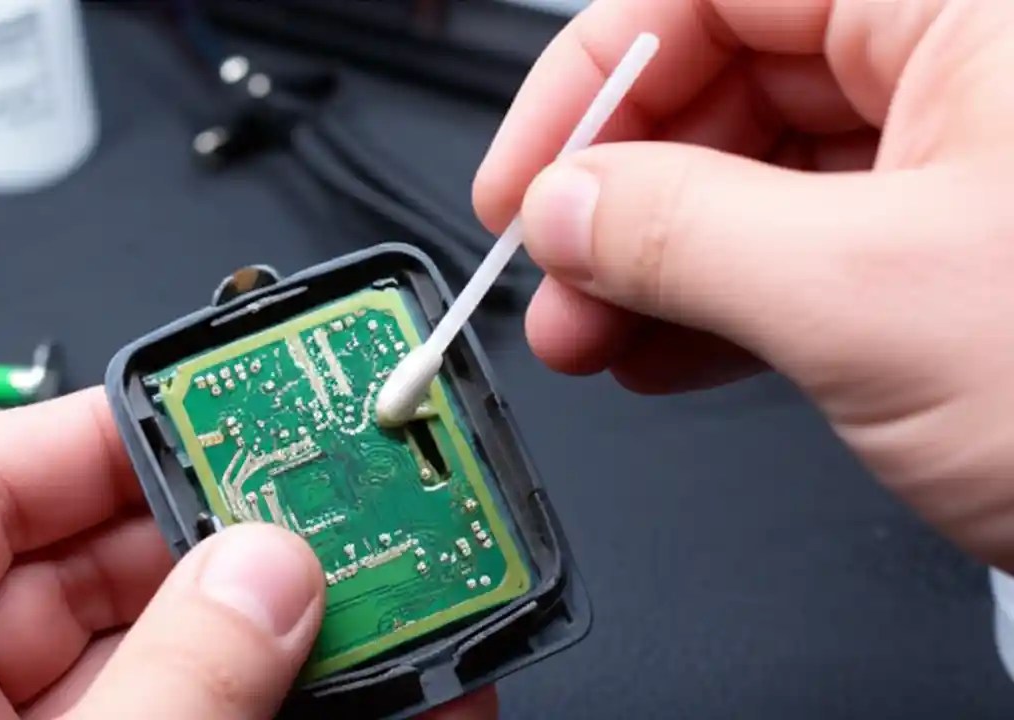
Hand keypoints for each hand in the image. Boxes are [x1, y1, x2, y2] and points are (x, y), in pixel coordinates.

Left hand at [0, 389, 495, 718]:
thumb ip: (176, 677)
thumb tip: (274, 571)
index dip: (122, 432)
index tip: (243, 417)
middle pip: (95, 572)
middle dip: (237, 546)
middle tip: (353, 518)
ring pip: (159, 667)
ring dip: (287, 645)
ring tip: (405, 608)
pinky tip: (391, 710)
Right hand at [476, 1, 1013, 570]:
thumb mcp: (862, 296)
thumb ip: (680, 233)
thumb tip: (567, 207)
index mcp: (971, 0)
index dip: (595, 82)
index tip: (529, 177)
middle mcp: (979, 49)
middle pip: (734, 79)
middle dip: (623, 194)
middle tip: (556, 280)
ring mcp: (977, 147)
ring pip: (767, 171)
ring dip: (661, 262)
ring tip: (596, 336)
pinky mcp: (969, 240)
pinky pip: (814, 241)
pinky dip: (731, 301)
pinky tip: (669, 352)